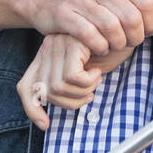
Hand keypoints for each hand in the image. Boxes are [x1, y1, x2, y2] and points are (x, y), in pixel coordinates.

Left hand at [16, 35, 136, 129]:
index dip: (32, 110)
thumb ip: (65, 85)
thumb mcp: (84, 72)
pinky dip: (88, 82)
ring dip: (82, 92)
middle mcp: (47, 48)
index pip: (25, 87)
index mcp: (45, 56)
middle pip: (44, 92)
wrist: (127, 28)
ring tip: (95, 80)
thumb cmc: (108, 52)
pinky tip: (98, 71)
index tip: (45, 125)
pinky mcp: (71, 43)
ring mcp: (58, 44)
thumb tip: (48, 111)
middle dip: (70, 102)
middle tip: (89, 94)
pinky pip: (72, 77)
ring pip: (58, 87)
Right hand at [20, 0, 152, 55]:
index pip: (147, 1)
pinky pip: (91, 36)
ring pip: (112, 29)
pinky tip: (100, 47)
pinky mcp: (64, 14)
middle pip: (131, 19)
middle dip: (136, 36)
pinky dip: (100, 47)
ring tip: (116, 45)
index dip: (152, 22)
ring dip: (118, 44)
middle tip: (131, 41)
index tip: (147, 30)